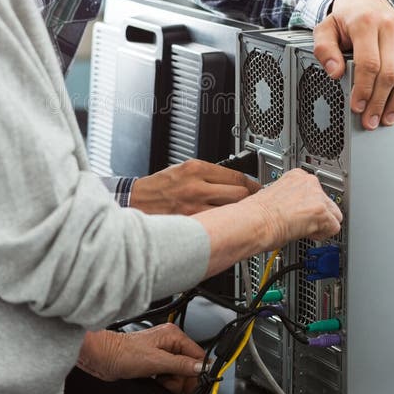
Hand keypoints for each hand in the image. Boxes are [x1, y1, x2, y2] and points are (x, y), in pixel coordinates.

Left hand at [77, 325, 206, 393]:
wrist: (104, 358)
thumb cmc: (124, 353)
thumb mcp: (157, 362)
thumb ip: (181, 365)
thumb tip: (200, 368)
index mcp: (173, 335)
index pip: (198, 354)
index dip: (198, 370)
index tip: (194, 382)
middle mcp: (169, 342)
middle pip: (189, 366)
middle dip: (181, 378)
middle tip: (170, 380)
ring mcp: (162, 352)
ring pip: (179, 373)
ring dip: (172, 381)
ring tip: (160, 379)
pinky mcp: (155, 362)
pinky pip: (169, 375)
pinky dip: (165, 381)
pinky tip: (156, 379)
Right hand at [129, 159, 259, 214]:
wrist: (136, 201)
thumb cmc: (158, 186)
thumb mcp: (182, 169)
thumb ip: (207, 173)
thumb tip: (232, 179)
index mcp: (196, 169)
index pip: (236, 176)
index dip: (251, 183)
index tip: (256, 187)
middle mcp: (197, 187)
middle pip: (239, 194)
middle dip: (249, 198)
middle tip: (252, 201)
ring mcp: (194, 207)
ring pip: (231, 211)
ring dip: (238, 213)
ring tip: (240, 214)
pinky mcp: (191, 223)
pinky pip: (217, 224)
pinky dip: (224, 224)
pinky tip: (224, 224)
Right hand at [248, 168, 341, 247]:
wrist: (254, 221)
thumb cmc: (257, 214)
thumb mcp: (276, 197)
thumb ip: (292, 199)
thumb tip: (297, 210)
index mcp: (296, 175)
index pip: (316, 191)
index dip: (309, 207)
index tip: (302, 214)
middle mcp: (308, 181)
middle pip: (328, 202)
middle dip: (319, 216)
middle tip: (303, 225)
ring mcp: (316, 195)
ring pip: (334, 215)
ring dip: (322, 225)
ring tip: (303, 230)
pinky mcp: (321, 210)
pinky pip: (334, 227)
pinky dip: (323, 234)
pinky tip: (307, 234)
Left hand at [313, 0, 393, 129]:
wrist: (365, 2)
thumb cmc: (346, 20)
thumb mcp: (325, 30)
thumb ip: (324, 50)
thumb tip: (334, 72)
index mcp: (365, 23)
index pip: (368, 64)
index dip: (364, 90)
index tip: (358, 106)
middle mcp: (390, 25)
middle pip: (389, 73)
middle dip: (379, 102)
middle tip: (371, 119)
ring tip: (387, 117)